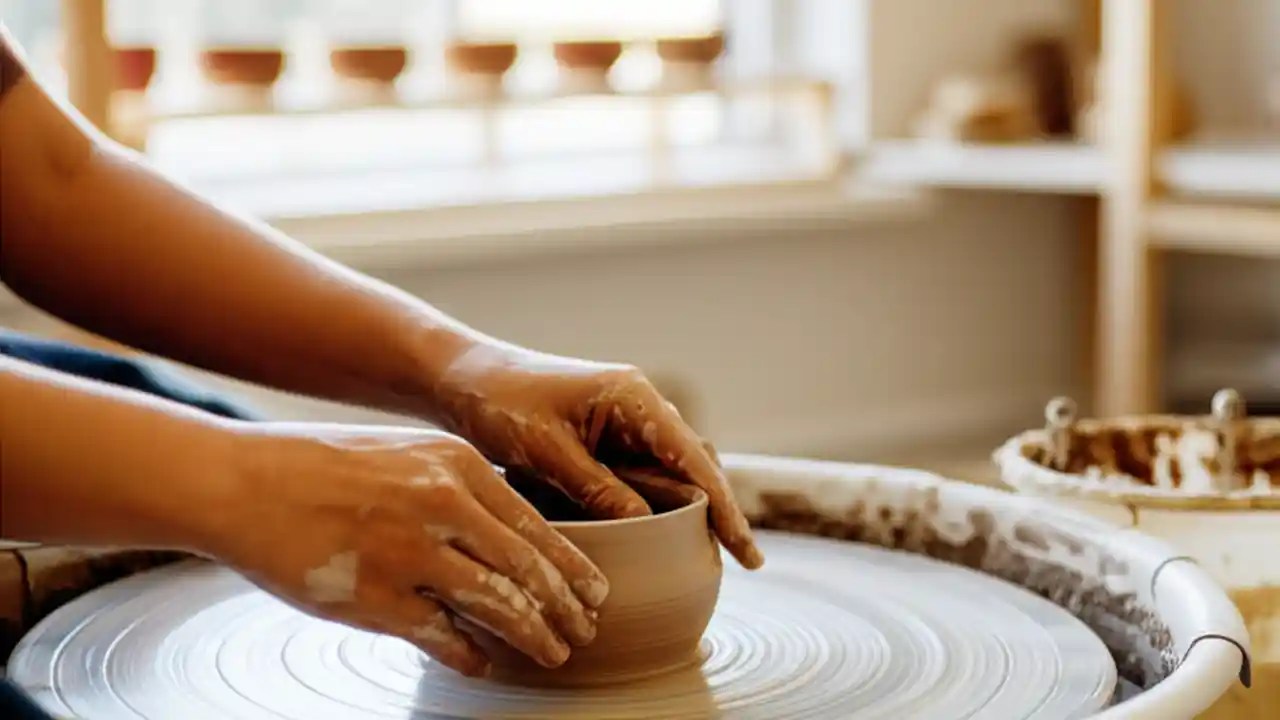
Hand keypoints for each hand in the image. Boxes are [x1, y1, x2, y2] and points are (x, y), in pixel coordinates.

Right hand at [212, 423, 607, 676]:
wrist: (243, 483)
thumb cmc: (320, 466)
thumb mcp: (405, 455)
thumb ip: (457, 490)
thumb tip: (505, 534)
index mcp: (456, 467)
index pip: (536, 526)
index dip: (571, 567)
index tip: (594, 592)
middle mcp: (444, 506)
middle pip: (528, 569)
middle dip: (565, 607)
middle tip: (585, 630)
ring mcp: (412, 554)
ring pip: (499, 605)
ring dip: (534, 635)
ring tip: (554, 653)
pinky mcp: (377, 599)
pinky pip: (443, 636)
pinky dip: (472, 654)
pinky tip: (482, 664)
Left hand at [435, 343, 762, 568]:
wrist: (464, 379)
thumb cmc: (501, 405)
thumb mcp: (547, 453)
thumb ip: (599, 489)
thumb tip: (649, 526)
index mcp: (634, 398)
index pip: (695, 459)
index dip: (726, 508)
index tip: (747, 551)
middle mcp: (640, 407)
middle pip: (696, 465)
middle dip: (721, 511)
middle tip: (744, 562)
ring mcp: (625, 422)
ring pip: (675, 471)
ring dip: (693, 508)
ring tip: (715, 555)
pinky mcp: (607, 439)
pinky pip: (645, 475)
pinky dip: (660, 504)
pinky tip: (667, 536)